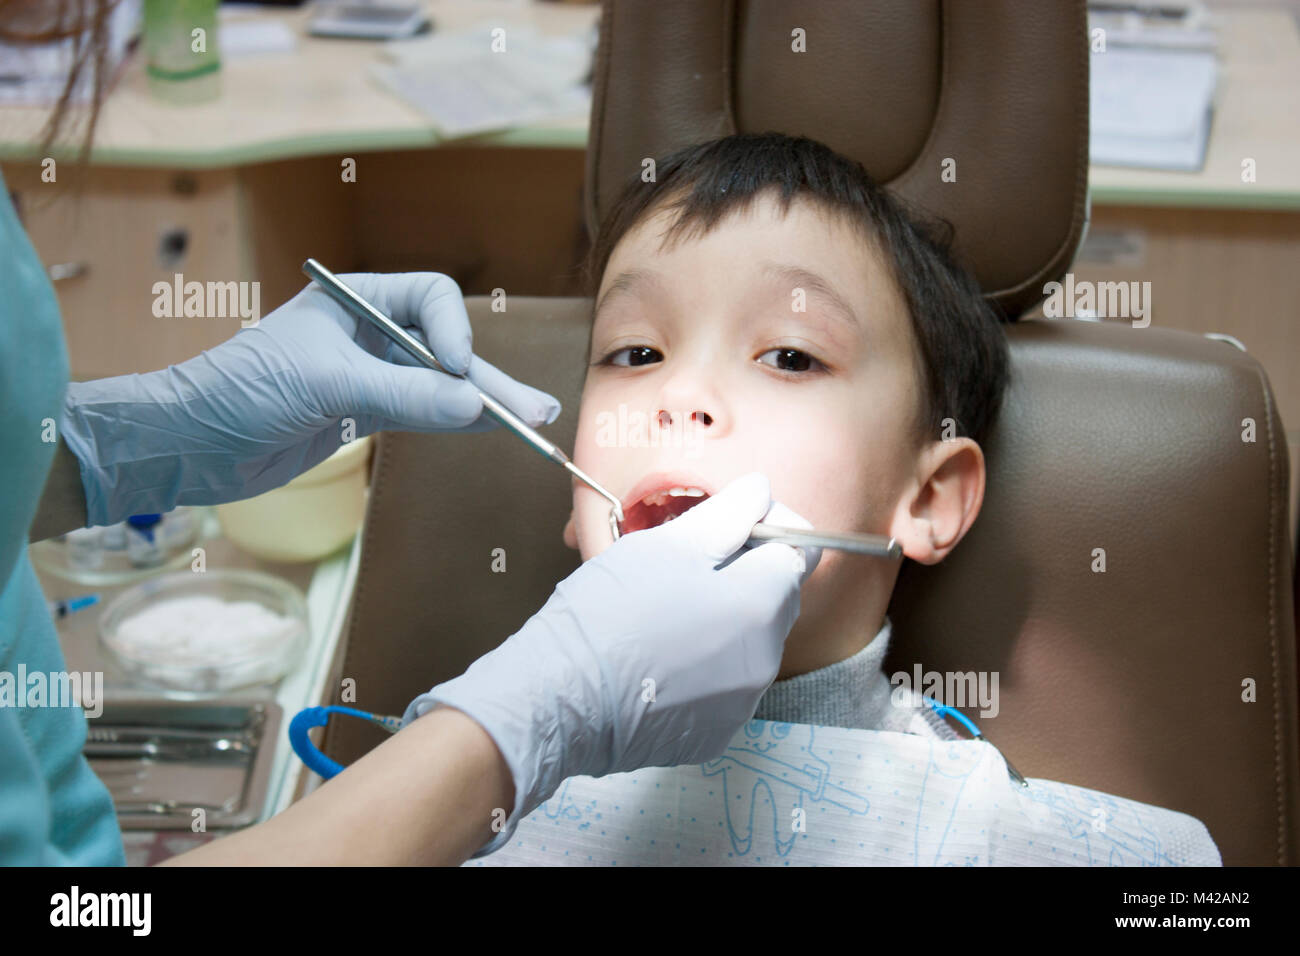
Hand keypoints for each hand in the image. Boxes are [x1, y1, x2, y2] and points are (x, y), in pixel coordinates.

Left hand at [61, 273, 559, 525]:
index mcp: (357, 299)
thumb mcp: (327, 384)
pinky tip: (491, 428)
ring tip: (533, 424)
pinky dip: (455, 423)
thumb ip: (405, 395)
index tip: (454, 371)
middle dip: (488, 378)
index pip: (431, 299)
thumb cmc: (240, 390)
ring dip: (482, 405)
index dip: (452, 332)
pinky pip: (423, 413)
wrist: (188, 442)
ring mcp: (369, 374)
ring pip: (440, 386)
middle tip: (535, 410)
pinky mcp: (363, 414)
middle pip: (445, 347)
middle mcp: (369, 331)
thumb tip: (476, 408)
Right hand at [402, 472, 820, 856]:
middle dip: (745, 572)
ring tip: (665, 609)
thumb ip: (727, 516)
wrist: (558, 700)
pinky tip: (660, 654)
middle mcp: (766, 659)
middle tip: (685, 562)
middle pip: (776, 597)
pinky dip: (704, 663)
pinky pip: (724, 683)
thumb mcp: (667, 547)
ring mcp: (741, 703)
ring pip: (750, 641)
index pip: (801, 551)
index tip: (733, 521)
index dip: (771, 527)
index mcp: (761, 605)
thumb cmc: (609, 615)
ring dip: (724, 618)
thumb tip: (761, 491)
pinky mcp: (713, 733)